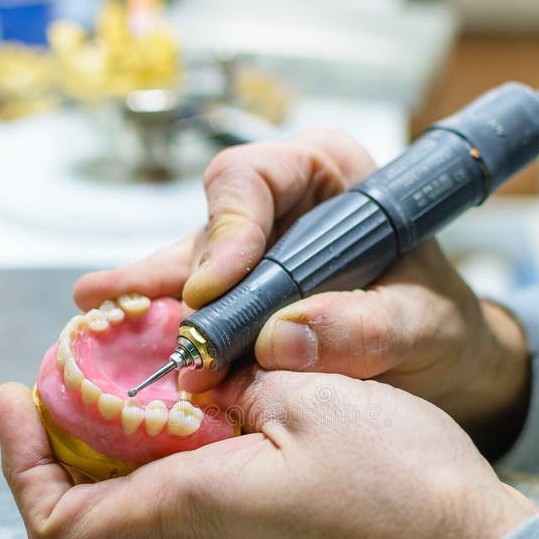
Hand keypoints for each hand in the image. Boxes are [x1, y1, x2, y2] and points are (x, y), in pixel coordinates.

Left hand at [0, 372, 536, 538]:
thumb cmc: (392, 484)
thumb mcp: (305, 397)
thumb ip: (234, 377)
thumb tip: (198, 372)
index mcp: (189, 499)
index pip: (59, 519)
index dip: (20, 463)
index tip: (17, 396)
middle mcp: (196, 519)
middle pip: (87, 485)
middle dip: (69, 416)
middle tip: (83, 351)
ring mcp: (226, 519)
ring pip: (135, 471)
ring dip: (122, 411)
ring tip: (140, 345)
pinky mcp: (257, 509)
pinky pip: (186, 466)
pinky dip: (173, 419)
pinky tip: (204, 373)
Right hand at [73, 130, 529, 452]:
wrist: (440, 363)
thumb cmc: (438, 326)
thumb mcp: (423, 324)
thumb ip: (369, 328)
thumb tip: (280, 341)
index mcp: (330, 175)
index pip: (255, 179)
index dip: (226, 229)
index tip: (212, 290)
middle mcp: (282, 205)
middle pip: (212, 228)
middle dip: (183, 278)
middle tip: (150, 317)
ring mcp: (255, 251)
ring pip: (191, 265)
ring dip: (153, 296)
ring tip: (98, 308)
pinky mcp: (241, 295)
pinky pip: (194, 303)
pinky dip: (164, 320)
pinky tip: (108, 320)